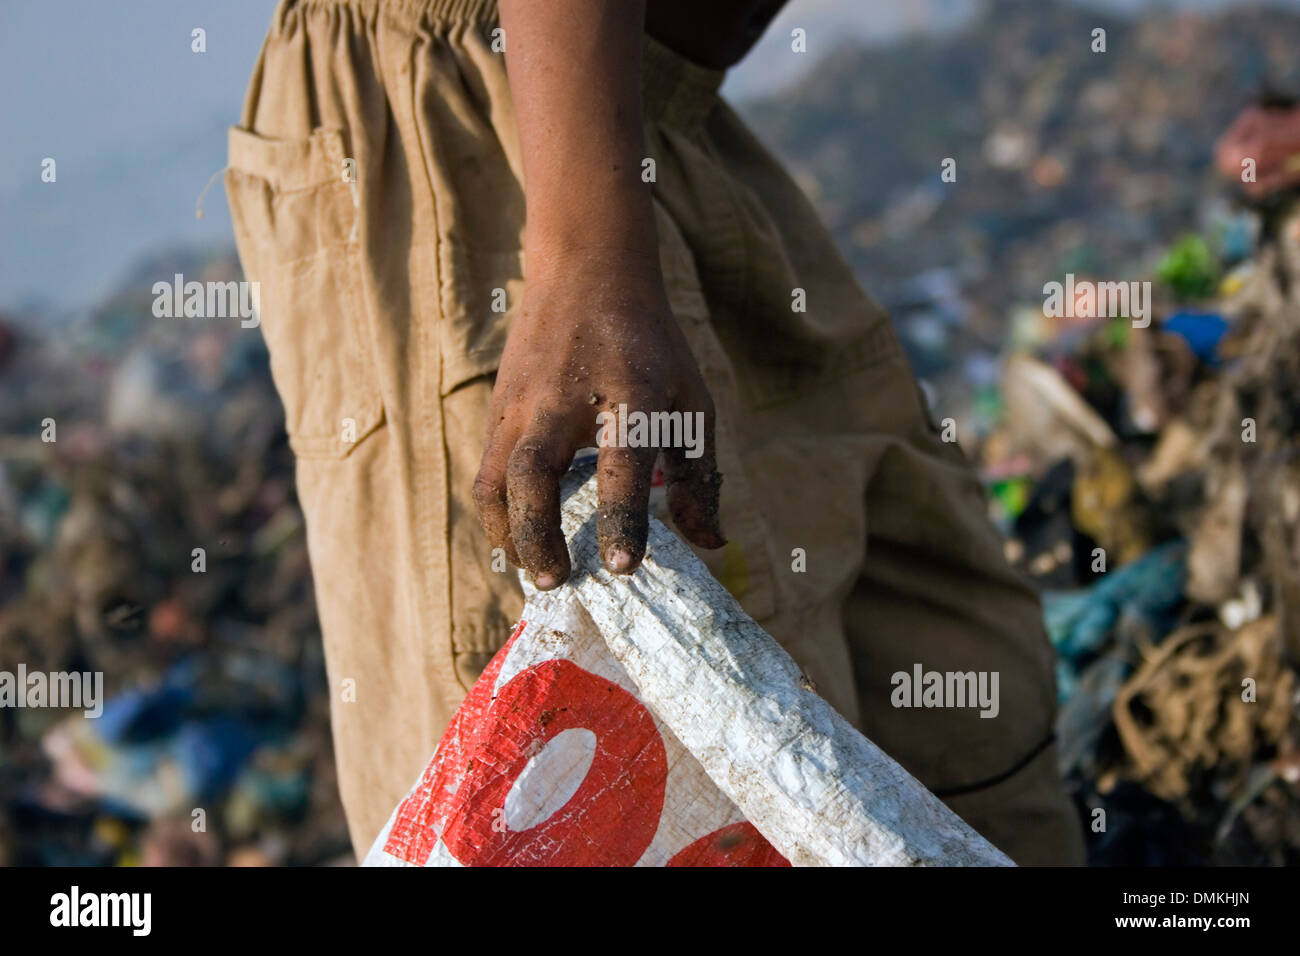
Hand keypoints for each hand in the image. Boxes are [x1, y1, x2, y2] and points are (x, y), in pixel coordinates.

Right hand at [473, 251, 725, 588]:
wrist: (588, 271)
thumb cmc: (651, 346)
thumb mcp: (691, 400)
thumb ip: (701, 475)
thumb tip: (710, 543)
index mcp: (631, 392)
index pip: (623, 464)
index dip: (622, 518)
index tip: (621, 568)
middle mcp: (565, 398)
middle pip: (533, 476)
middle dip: (538, 537)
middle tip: (557, 580)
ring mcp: (522, 402)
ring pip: (494, 479)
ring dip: (508, 533)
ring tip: (534, 569)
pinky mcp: (498, 408)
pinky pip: (488, 470)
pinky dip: (500, 512)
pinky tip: (522, 538)